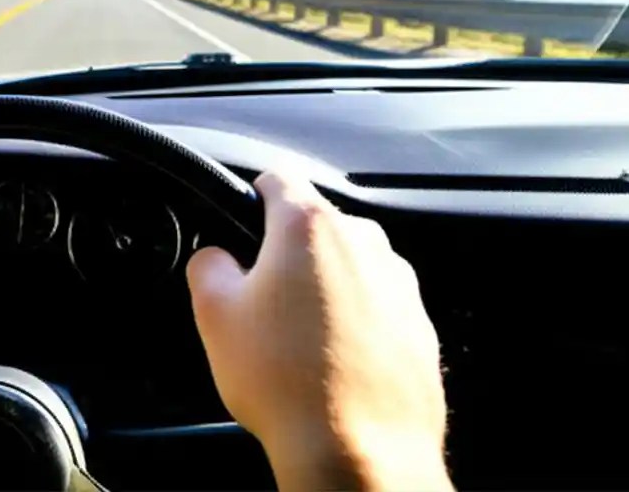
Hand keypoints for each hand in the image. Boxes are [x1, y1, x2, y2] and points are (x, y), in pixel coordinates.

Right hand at [186, 171, 450, 490]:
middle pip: (315, 226)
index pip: (277, 178)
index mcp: (309, 227)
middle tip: (260, 302)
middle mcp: (365, 243)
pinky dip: (355, 324)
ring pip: (349, 268)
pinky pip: (378, 308)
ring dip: (323, 289)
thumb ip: (208, 266)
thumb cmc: (287, 382)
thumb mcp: (213, 315)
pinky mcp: (420, 326)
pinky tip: (330, 364)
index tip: (243, 219)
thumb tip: (216, 258)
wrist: (356, 450)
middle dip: (287, 254)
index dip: (251, 196)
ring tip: (297, 342)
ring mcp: (400, 284)